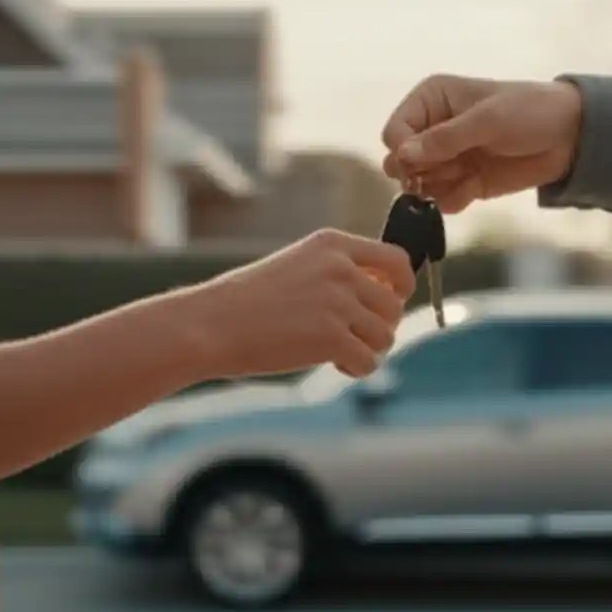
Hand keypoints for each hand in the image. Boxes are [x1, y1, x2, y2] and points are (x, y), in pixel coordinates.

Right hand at [193, 229, 415, 378]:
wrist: (209, 324)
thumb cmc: (248, 301)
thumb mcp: (298, 266)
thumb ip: (339, 273)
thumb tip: (389, 296)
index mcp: (332, 243)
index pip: (398, 259)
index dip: (401, 286)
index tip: (389, 301)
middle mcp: (340, 268)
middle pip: (394, 304)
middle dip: (382, 326)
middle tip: (356, 337)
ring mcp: (337, 302)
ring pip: (385, 335)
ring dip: (369, 349)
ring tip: (340, 352)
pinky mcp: (331, 337)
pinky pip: (369, 361)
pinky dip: (356, 368)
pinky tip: (335, 365)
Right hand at [381, 75, 582, 213]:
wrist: (570, 137)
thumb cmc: (529, 112)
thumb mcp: (487, 121)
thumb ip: (444, 139)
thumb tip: (401, 155)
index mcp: (431, 99)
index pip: (395, 130)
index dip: (402, 150)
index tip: (417, 163)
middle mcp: (433, 128)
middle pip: (400, 161)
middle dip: (415, 174)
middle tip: (438, 176)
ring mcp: (448, 158)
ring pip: (419, 184)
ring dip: (435, 189)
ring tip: (465, 178)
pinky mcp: (464, 182)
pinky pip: (442, 200)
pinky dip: (452, 200)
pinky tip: (473, 190)